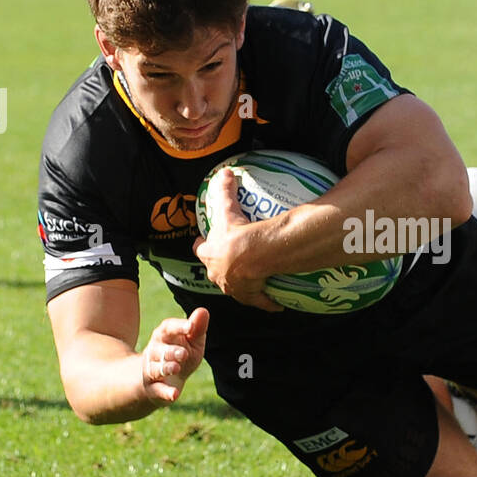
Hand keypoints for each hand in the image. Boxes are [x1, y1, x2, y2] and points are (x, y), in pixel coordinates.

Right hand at [140, 308, 208, 403]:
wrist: (165, 381)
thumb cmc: (182, 355)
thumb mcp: (192, 342)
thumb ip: (197, 328)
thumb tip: (203, 311)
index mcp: (164, 336)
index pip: (168, 328)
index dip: (178, 327)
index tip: (190, 327)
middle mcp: (154, 351)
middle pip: (160, 350)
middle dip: (171, 351)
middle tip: (184, 353)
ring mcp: (151, 370)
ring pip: (156, 369)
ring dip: (166, 368)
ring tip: (176, 368)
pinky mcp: (153, 388)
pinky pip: (158, 390)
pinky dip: (165, 393)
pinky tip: (174, 395)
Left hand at [193, 169, 283, 311]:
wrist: (252, 255)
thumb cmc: (236, 232)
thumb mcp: (228, 208)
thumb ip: (225, 190)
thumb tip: (225, 171)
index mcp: (210, 253)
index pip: (201, 250)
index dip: (202, 246)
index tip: (204, 243)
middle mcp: (218, 273)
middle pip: (215, 271)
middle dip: (220, 268)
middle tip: (232, 261)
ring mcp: (234, 287)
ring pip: (235, 287)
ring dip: (241, 284)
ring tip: (252, 281)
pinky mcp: (250, 295)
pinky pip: (259, 301)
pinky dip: (267, 302)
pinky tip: (276, 304)